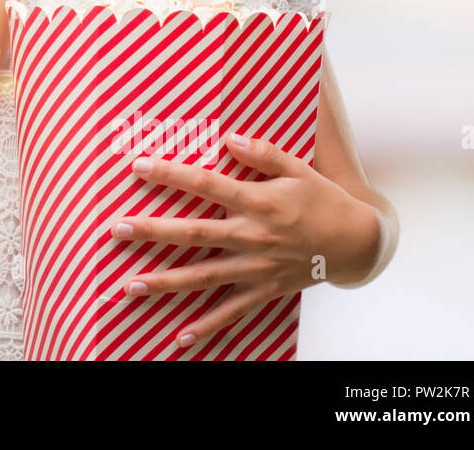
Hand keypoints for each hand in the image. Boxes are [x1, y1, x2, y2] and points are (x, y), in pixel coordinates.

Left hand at [110, 132, 382, 349]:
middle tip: (117, 230)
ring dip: (165, 282)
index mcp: (259, 202)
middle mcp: (254, 237)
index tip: (138, 166)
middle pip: (194, 234)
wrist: (356, 243)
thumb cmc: (321, 199)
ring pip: (204, 277)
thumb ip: (262, 152)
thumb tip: (228, 138)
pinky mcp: (265, 291)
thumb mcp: (298, 167)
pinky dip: (207, 325)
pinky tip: (180, 335)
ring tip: (130, 285)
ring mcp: (257, 269)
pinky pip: (232, 311)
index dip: (171, 174)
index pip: (206, 185)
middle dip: (153, 232)